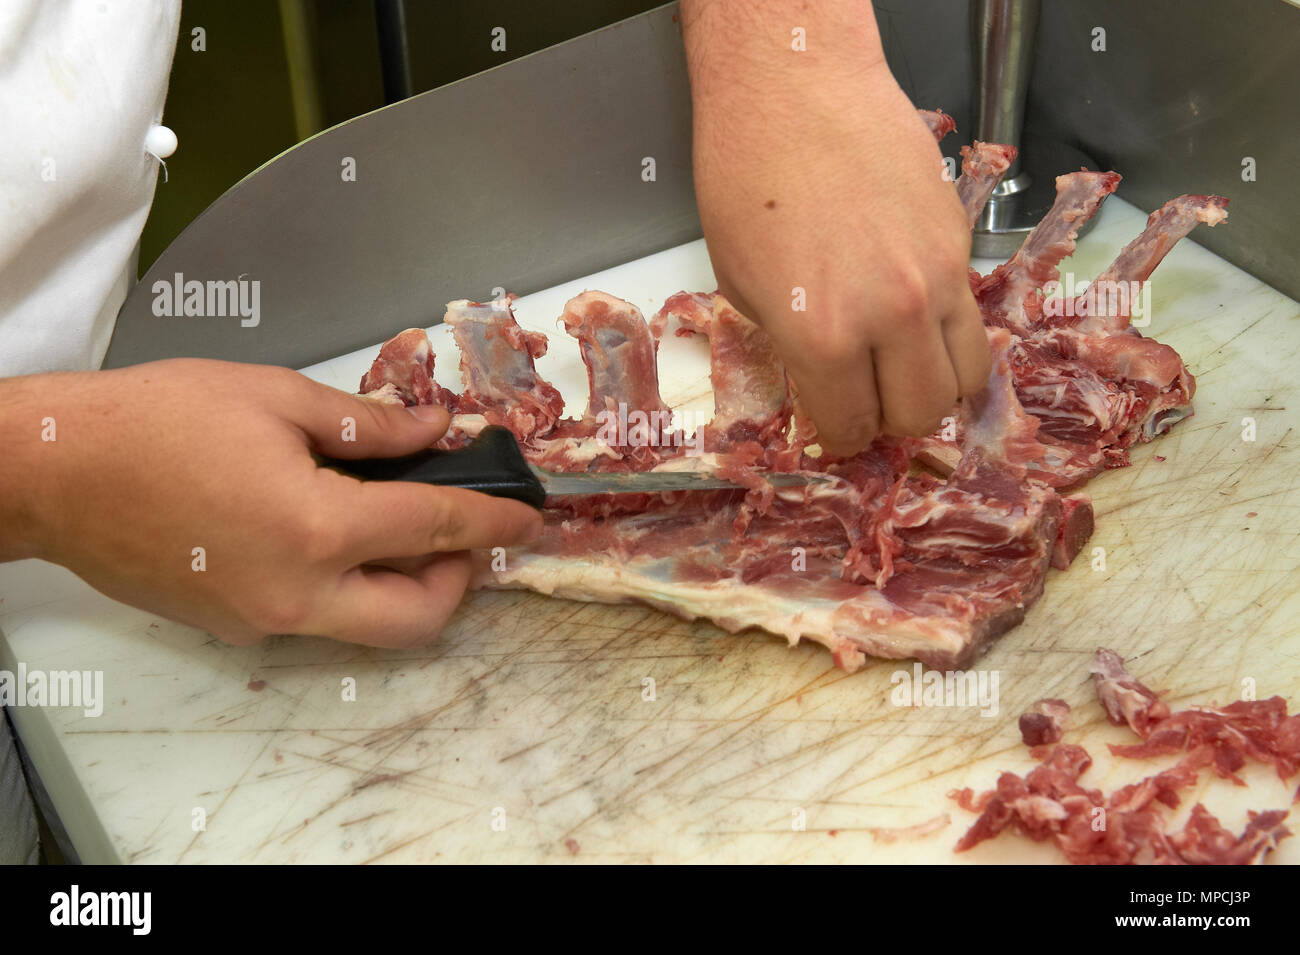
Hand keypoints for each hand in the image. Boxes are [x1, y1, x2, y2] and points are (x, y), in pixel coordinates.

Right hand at [1, 360, 540, 646]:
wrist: (55, 473)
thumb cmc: (157, 420)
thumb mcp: (275, 399)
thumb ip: (369, 423)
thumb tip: (434, 428)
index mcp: (318, 530)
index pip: (437, 529)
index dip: (494, 521)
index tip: (530, 516)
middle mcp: (298, 594)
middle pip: (417, 617)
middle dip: (458, 579)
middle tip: (461, 531)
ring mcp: (264, 621)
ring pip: (368, 628)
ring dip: (405, 588)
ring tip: (403, 528)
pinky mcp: (233, 628)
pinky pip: (316, 619)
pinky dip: (348, 586)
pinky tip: (333, 534)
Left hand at [682, 0, 990, 454]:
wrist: (796, 87)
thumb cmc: (745, 175)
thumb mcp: (741, 282)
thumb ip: (790, 345)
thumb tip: (819, 380)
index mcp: (824, 336)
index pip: (852, 427)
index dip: (839, 438)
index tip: (833, 430)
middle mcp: (892, 316)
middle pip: (922, 415)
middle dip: (891, 421)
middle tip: (867, 402)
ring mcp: (937, 278)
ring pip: (967, 377)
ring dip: (934, 388)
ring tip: (902, 371)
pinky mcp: (960, 242)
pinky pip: (971, 318)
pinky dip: (949, 337)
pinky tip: (916, 321)